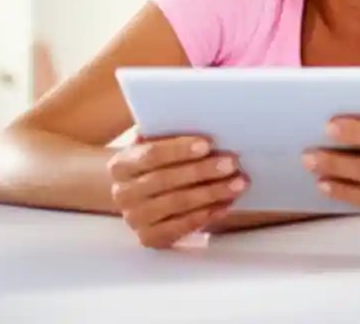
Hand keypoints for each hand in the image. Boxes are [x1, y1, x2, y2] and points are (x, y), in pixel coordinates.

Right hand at [106, 135, 246, 248]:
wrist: (138, 194)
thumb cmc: (156, 163)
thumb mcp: (155, 145)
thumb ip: (168, 135)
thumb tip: (199, 122)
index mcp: (121, 165)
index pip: (150, 155)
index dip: (179, 150)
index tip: (208, 144)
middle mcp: (123, 194)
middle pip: (166, 180)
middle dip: (202, 171)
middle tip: (231, 163)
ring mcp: (134, 218)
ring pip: (177, 204)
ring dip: (211, 193)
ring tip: (238, 183)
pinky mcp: (150, 238)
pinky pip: (181, 228)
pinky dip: (206, 215)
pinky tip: (226, 204)